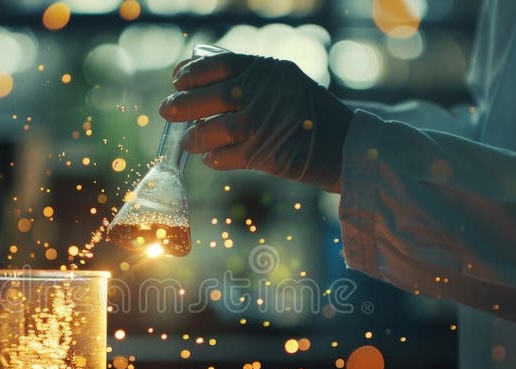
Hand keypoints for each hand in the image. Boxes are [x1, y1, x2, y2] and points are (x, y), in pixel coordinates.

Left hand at [159, 52, 351, 191]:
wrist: (347, 147)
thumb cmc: (312, 116)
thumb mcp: (287, 83)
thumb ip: (253, 81)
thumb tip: (203, 88)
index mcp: (270, 69)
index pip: (221, 63)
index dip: (193, 72)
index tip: (177, 80)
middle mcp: (267, 93)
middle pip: (213, 96)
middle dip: (183, 104)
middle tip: (168, 111)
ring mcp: (265, 124)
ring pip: (215, 129)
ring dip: (195, 136)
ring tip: (187, 140)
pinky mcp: (265, 154)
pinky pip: (226, 157)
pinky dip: (213, 158)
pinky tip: (210, 157)